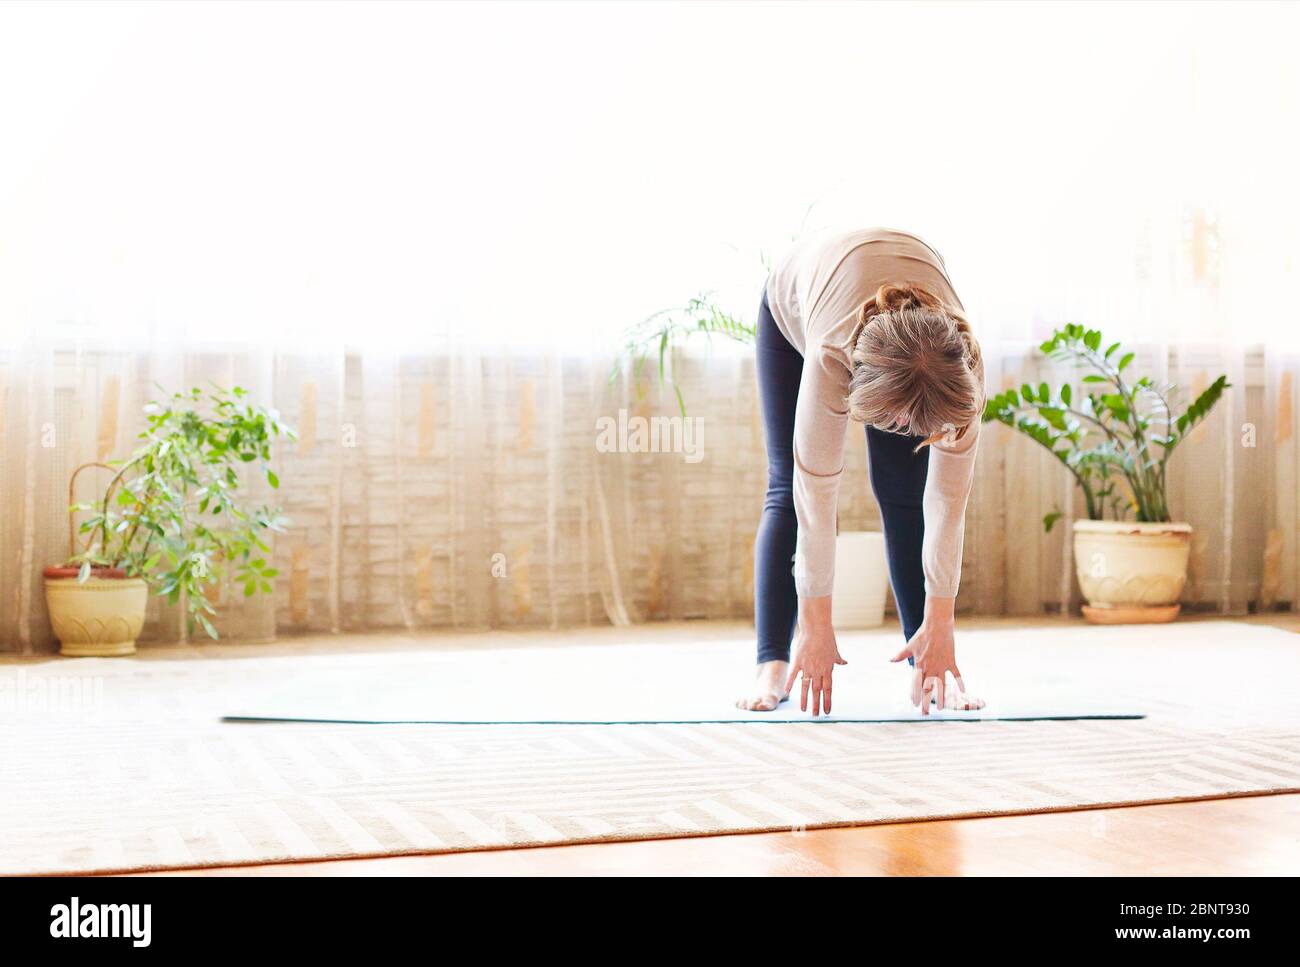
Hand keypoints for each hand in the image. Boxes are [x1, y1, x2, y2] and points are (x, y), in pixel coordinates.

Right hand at [784, 597, 846, 716]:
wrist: (817, 628)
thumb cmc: (827, 638)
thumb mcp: (835, 650)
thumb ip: (838, 659)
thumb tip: (845, 663)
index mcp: (828, 669)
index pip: (828, 689)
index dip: (828, 700)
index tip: (827, 711)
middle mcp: (818, 670)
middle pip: (817, 691)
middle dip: (816, 704)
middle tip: (816, 715)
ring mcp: (808, 666)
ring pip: (806, 686)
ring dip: (805, 699)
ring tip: (804, 710)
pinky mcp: (798, 661)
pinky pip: (793, 674)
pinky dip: (790, 683)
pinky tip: (787, 692)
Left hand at [890, 597, 967, 715]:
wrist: (937, 625)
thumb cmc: (922, 635)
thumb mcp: (910, 646)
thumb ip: (901, 655)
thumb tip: (890, 660)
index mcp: (919, 665)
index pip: (916, 684)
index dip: (914, 695)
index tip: (913, 704)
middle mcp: (930, 667)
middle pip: (927, 688)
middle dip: (925, 702)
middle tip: (925, 713)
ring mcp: (942, 665)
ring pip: (942, 685)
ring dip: (941, 697)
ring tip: (941, 708)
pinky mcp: (951, 661)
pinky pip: (956, 674)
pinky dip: (960, 682)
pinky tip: (964, 691)